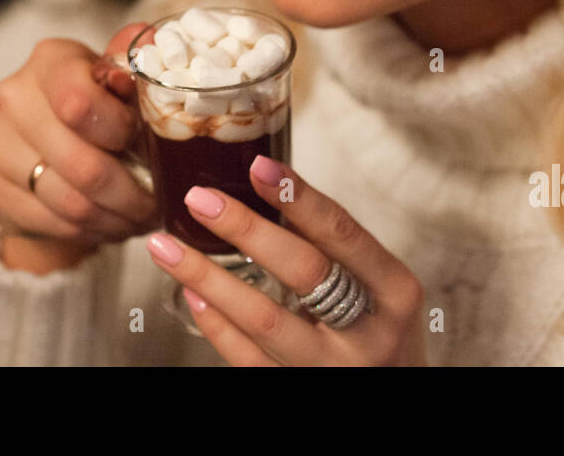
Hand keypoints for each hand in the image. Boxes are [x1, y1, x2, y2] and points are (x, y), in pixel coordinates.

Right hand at [0, 24, 160, 265]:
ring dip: (115, 218)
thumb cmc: (97, 111)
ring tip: (140, 218)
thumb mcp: (122, 86)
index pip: (81, 104)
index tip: (151, 147)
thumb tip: (152, 43)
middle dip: (131, 194)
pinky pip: (53, 223)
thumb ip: (138, 69)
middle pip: (82, 164)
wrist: (51, 149)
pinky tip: (110, 224)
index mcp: (51, 60)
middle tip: (157, 204)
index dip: (122, 133)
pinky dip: (91, 231)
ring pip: (71, 202)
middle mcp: (14, 96)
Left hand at [145, 156, 427, 364]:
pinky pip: (248, 359)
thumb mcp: (381, 287)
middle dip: (247, 229)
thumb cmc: (382, 331)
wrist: (397, 397)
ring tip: (167, 247)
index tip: (258, 166)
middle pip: (303, 272)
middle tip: (200, 199)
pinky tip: (191, 293)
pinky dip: (216, 324)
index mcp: (395, 291)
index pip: (342, 232)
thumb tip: (268, 187)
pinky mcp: (300, 390)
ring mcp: (334, 368)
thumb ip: (334, 247)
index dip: (299, 196)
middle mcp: (370, 333)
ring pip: (264, 320)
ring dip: (209, 278)